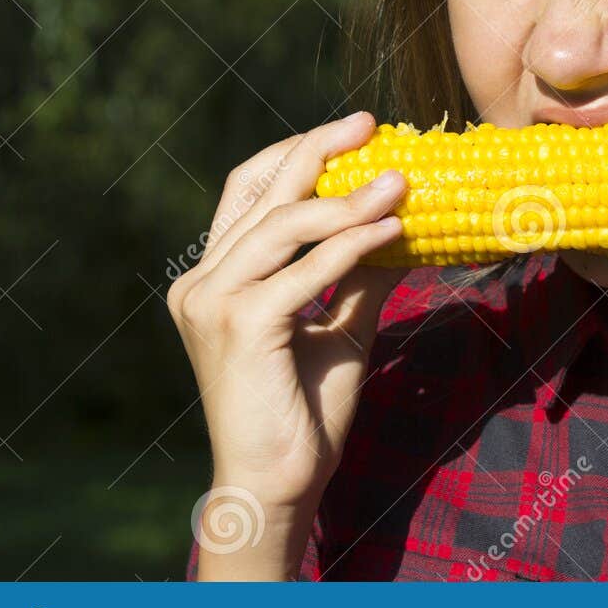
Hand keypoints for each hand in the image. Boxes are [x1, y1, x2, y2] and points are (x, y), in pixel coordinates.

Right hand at [166, 111, 407, 575]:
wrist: (279, 483)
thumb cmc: (304, 410)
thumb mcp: (342, 325)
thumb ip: (360, 272)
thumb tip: (405, 220)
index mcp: (215, 275)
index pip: (248, 189)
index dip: (298, 152)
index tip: (356, 129)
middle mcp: (201, 281)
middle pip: (261, 191)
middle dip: (319, 150)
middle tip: (372, 123)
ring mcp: (212, 302)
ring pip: (283, 225)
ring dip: (346, 198)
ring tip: (402, 181)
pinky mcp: (238, 327)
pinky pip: (303, 271)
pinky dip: (350, 244)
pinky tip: (391, 228)